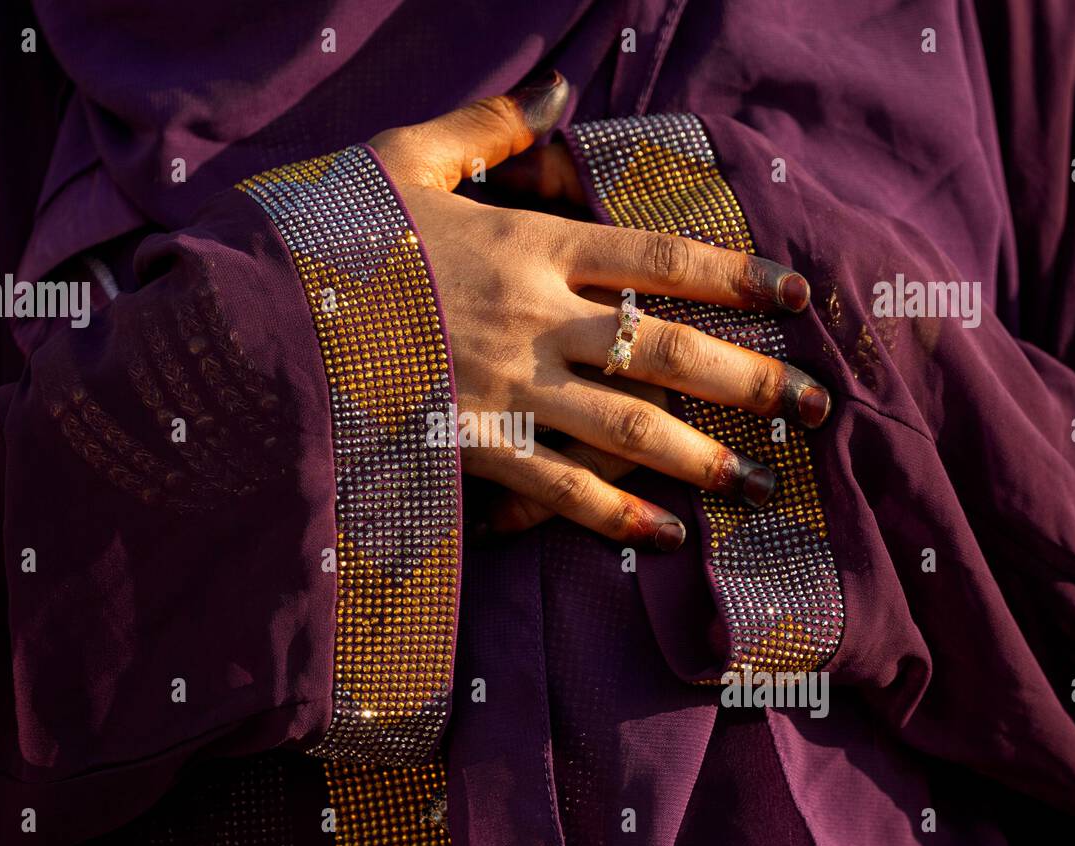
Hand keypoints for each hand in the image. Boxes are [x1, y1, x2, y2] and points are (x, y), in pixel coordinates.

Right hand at [369, 72, 830, 551]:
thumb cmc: (332, 234)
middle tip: (817, 407)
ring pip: (631, 426)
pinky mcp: (471, 448)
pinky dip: (616, 515)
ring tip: (767, 480)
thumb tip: (557, 82)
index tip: (800, 299)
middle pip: (669, 349)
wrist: (256, 316)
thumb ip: (488, 126)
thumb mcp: (404, 159)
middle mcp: (534, 318)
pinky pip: (560, 489)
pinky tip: (667, 533)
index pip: (664, 257)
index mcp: (528, 243)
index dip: (742, 277)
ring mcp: (506, 389)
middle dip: (754, 381)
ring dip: (707, 457)